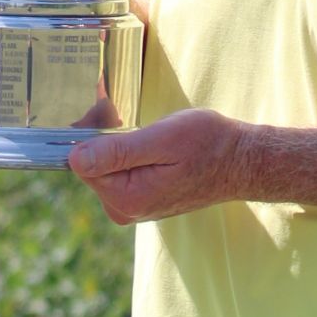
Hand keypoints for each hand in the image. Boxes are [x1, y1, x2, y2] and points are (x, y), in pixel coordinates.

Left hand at [68, 109, 254, 223]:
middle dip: (98, 134)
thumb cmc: (208, 144)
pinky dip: (122, 151)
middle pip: (89, 166)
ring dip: (110, 140)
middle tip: (114, 107)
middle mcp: (125, 210)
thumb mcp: (163, 140)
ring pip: (103, 167)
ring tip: (130, 122)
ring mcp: (133, 207)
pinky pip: (118, 172)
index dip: (89, 131)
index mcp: (126, 198)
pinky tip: (139, 138)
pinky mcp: (141, 200)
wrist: (241, 161)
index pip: (81, 163)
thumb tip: (75, 159)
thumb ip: (118, 152)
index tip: (105, 107)